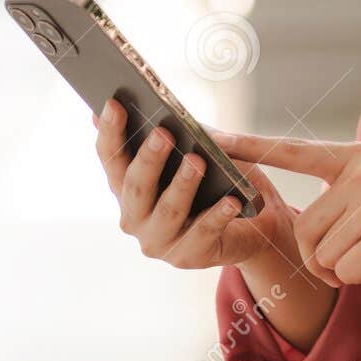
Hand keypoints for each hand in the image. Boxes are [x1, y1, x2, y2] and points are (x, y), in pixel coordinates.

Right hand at [92, 99, 299, 271]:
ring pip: (168, 211)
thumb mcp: (196, 150)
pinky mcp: (189, 257)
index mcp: (127, 187)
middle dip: (149, 158)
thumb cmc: (216, 182)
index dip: (110, 131)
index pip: (110, 158)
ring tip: (198, 161)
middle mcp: (134, 216)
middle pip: (135, 186)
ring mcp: (158, 240)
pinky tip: (232, 200)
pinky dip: (218, 214)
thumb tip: (159, 103)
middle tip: (164, 133)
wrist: (250, 225)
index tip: (113, 103)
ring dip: (183, 185)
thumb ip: (176, 132)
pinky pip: (205, 232)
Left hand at [211, 131, 360, 286]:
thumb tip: (328, 238)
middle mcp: (360, 173)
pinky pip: (346, 272)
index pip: (295, 150)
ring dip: (345, 269)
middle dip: (323, 256)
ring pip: (323, 254)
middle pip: (306, 228)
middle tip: (358, 259)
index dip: (249, 146)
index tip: (210, 133)